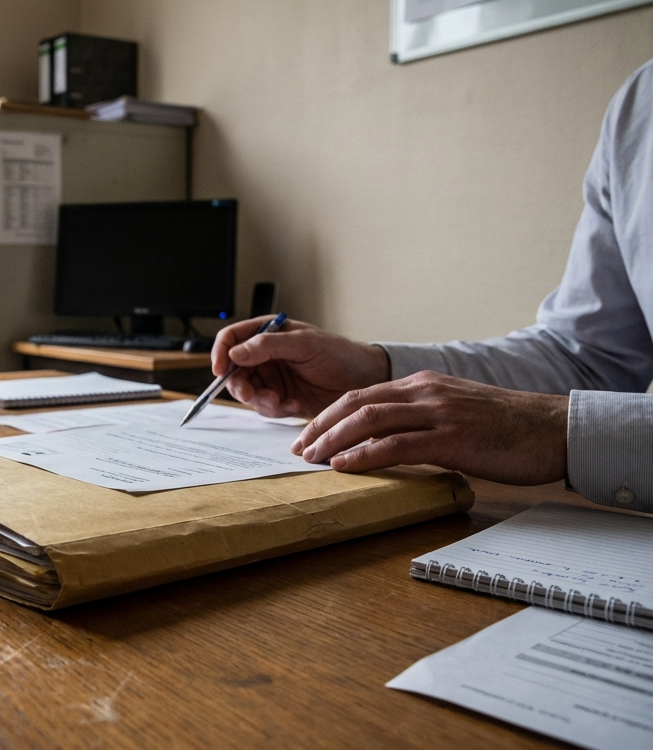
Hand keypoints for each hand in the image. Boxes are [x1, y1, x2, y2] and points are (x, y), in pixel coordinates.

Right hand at [211, 316, 390, 417]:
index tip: (219, 370)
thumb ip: (268, 346)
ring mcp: (272, 377)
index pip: (232, 338)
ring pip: (247, 391)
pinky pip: (264, 408)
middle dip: (241, 385)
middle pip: (234, 370)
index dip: (221, 353)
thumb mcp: (304, 344)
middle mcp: (266, 354)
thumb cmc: (341, 355)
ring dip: (260, 400)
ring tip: (281, 401)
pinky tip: (294, 405)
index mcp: (268, 332)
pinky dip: (275, 410)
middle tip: (253, 394)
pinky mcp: (280, 397)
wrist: (366, 382)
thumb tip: (235, 353)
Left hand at [291, 371, 567, 484]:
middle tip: (297, 449)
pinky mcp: (452, 438)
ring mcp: (438, 413)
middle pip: (356, 403)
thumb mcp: (453, 413)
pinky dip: (365, 455)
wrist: (553, 430)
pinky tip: (345, 466)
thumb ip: (418, 420)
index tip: (306, 435)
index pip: (361, 395)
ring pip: (370, 420)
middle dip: (320, 427)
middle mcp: (424, 392)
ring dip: (334, 440)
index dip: (328, 415)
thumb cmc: (506, 427)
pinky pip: (398, 445)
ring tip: (312, 459)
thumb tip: (383, 443)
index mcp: (422, 385)